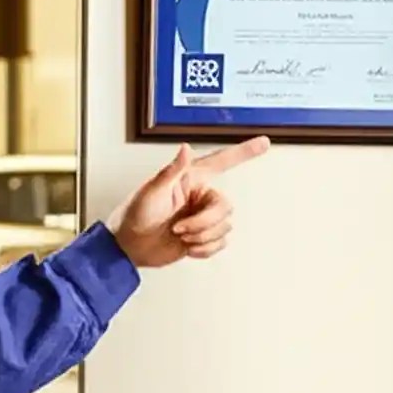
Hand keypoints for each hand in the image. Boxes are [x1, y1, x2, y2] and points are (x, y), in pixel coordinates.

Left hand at [106, 136, 269, 267]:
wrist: (128, 247)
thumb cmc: (133, 215)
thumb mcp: (150, 191)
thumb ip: (171, 171)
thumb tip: (185, 148)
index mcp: (188, 180)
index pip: (221, 162)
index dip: (242, 152)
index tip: (264, 143)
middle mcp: (198, 197)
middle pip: (225, 207)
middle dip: (204, 222)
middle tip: (178, 228)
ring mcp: (201, 217)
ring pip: (225, 226)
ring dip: (202, 236)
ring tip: (178, 235)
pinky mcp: (201, 236)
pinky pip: (221, 242)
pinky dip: (205, 249)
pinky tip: (187, 247)